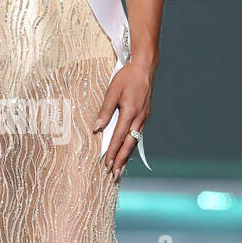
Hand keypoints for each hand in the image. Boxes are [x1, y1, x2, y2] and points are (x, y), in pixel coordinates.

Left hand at [93, 60, 154, 179]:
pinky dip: (131, 145)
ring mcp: (144, 117)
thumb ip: (105, 110)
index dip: (113, 152)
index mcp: (130, 111)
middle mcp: (139, 117)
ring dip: (127, 156)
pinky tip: (127, 152)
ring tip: (120, 169)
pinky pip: (138, 135)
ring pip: (135, 141)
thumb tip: (97, 127)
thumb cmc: (127, 77)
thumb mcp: (112, 90)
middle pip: (129, 144)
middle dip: (121, 161)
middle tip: (114, 174)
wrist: (145, 67)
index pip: (119, 137)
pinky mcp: (145, 116)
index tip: (107, 164)